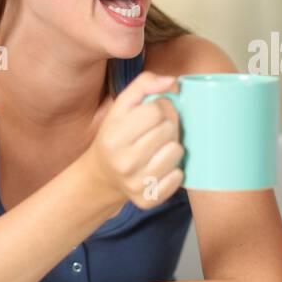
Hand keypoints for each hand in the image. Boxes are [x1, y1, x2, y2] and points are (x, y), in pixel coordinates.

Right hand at [79, 71, 184, 210]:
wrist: (103, 174)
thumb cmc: (118, 135)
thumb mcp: (122, 106)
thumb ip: (144, 84)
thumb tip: (173, 82)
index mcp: (114, 134)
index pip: (156, 110)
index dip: (160, 107)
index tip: (153, 113)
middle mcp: (123, 160)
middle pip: (169, 130)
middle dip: (168, 126)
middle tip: (157, 131)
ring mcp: (135, 182)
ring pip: (177, 152)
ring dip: (173, 147)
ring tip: (159, 148)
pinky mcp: (146, 199)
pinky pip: (178, 177)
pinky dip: (174, 170)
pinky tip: (161, 167)